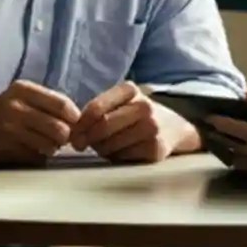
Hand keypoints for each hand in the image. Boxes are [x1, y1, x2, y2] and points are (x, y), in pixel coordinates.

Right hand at [0, 80, 80, 166]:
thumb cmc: (6, 110)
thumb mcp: (24, 95)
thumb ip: (50, 101)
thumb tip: (78, 118)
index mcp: (23, 90)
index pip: (62, 105)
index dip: (74, 117)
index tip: (74, 122)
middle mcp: (16, 108)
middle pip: (59, 128)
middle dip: (66, 136)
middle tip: (63, 136)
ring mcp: (10, 130)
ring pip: (50, 145)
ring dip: (54, 147)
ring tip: (48, 142)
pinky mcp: (6, 149)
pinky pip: (37, 156)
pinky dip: (41, 155)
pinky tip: (34, 148)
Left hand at [69, 82, 198, 162]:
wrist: (174, 126)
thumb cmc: (136, 115)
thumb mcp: (120, 102)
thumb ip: (98, 111)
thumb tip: (72, 133)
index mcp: (130, 90)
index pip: (96, 108)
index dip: (79, 124)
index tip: (73, 133)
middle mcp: (144, 106)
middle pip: (103, 126)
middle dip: (86, 138)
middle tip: (80, 144)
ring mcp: (152, 127)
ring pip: (111, 144)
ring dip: (101, 148)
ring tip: (103, 146)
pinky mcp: (157, 148)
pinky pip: (124, 156)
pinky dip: (116, 157)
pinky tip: (119, 152)